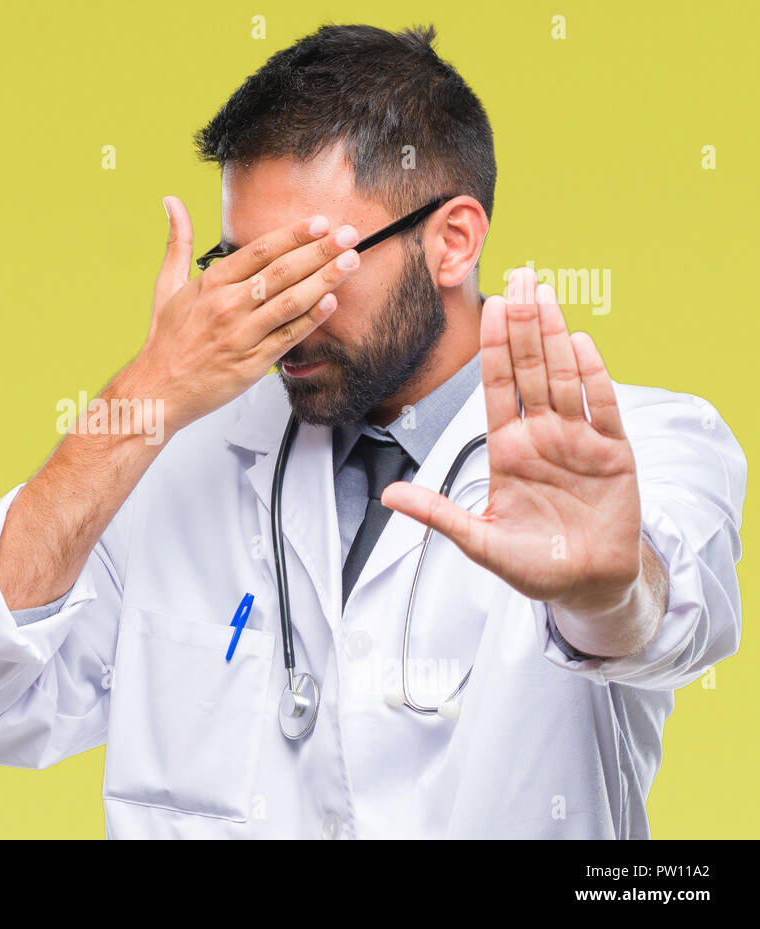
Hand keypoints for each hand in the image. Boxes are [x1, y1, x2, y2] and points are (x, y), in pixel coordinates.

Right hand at [117, 196, 360, 436]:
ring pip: (291, 301)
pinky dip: (311, 319)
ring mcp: (241, 335)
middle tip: (349, 235)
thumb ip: (178, 242)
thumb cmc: (166, 340)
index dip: (293, 234)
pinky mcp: (251, 363)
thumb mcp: (166, 285)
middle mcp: (227, 306)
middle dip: (320, 250)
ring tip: (350, 262)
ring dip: (324, 279)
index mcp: (210, 283)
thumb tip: (172, 202)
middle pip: (282, 271)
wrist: (158, 389)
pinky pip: (288, 336)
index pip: (260, 250)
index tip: (319, 222)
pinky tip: (331, 303)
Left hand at [381, 267, 660, 651]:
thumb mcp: (477, 539)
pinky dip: (594, 378)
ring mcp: (577, 441)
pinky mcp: (613, 455)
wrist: (585, 584)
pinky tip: (582, 346)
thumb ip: (438, 513)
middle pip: (531, 368)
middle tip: (521, 275)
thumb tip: (390, 496)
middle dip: (524, 323)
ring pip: (565, 377)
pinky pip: (601, 409)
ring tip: (546, 295)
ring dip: (555, 336)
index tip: (488, 305)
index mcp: (508, 448)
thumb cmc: (533, 561)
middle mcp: (542, 435)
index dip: (493, 345)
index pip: (497, 385)